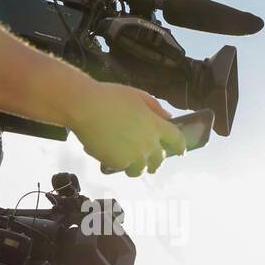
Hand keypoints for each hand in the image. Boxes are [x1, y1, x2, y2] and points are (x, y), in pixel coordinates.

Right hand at [69, 81, 184, 176]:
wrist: (84, 107)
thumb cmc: (109, 96)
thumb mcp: (137, 96)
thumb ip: (155, 108)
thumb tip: (168, 118)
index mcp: (156, 126)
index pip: (177, 140)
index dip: (180, 146)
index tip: (181, 151)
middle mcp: (149, 144)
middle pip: (159, 159)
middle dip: (156, 162)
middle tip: (152, 164)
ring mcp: (135, 155)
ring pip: (141, 169)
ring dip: (138, 167)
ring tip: (132, 166)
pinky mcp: (119, 163)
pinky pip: (122, 167)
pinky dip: (117, 163)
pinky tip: (108, 157)